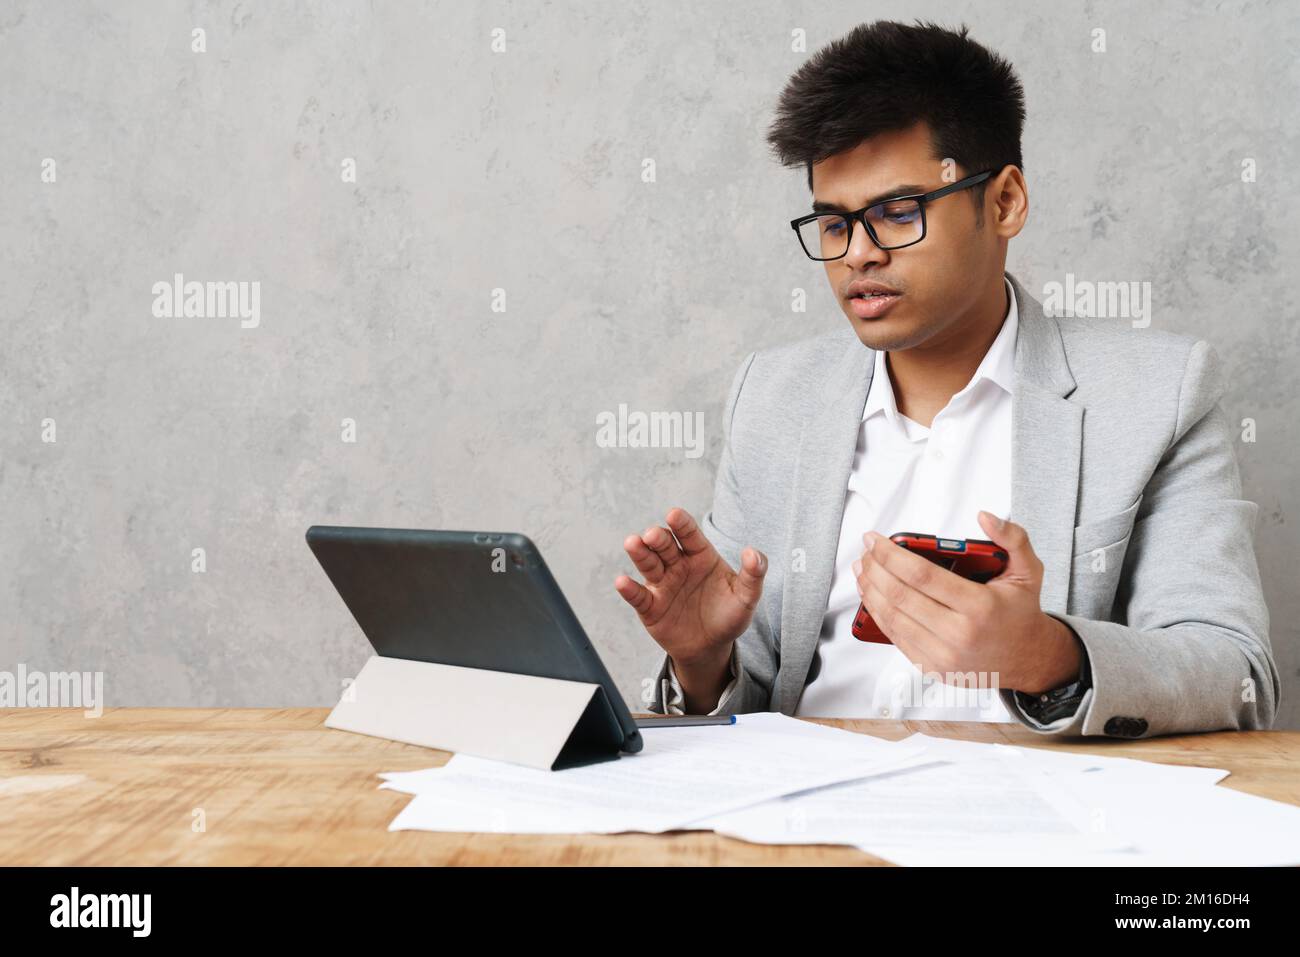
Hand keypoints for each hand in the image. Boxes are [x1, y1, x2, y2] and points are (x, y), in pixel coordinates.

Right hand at [613, 507, 766, 668]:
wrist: (711, 647)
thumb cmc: (728, 617)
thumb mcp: (746, 597)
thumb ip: (753, 574)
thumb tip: (753, 553)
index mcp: (700, 556)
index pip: (690, 535)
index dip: (682, 524)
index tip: (674, 514)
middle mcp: (677, 565)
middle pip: (665, 546)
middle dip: (657, 538)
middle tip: (652, 534)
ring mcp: (662, 584)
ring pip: (648, 564)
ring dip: (639, 553)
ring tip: (632, 543)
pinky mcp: (649, 606)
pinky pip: (638, 596)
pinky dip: (629, 589)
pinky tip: (622, 582)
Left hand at [852, 511, 1081, 693]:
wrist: (1029, 660)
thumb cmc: (1021, 612)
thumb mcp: (1028, 570)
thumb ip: (1012, 538)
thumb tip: (984, 516)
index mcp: (980, 607)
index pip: (922, 576)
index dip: (891, 555)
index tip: (874, 539)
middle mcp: (959, 634)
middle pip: (900, 596)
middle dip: (874, 569)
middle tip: (865, 550)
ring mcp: (943, 655)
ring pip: (892, 617)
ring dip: (870, 590)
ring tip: (862, 568)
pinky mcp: (932, 667)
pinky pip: (895, 637)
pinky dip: (878, 613)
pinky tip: (871, 594)